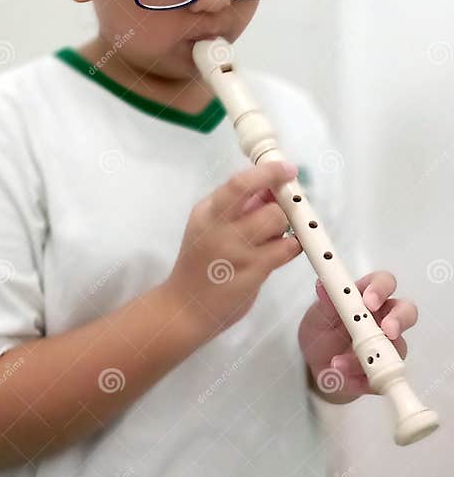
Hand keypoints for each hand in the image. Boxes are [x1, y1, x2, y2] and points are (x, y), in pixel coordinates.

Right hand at [165, 161, 301, 341]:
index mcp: (207, 211)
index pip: (240, 183)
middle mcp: (219, 228)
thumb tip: (270, 188)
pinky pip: (285, 249)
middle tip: (279, 214)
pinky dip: (292, 245)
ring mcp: (236, 251)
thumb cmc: (200, 263)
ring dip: (285, 227)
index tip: (287, 169)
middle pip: (268, 204)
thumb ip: (237, 207)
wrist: (185, 307)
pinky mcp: (252, 273)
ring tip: (274, 237)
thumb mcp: (209, 226)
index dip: (269, 173)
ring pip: (278, 223)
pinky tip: (282, 250)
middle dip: (281, 206)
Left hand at [298, 270, 417, 398]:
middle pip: (406, 311)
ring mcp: (388, 345)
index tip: (369, 301)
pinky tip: (344, 376)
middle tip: (387, 330)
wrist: (315, 362)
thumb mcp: (318, 314)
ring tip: (341, 363)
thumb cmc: (322, 329)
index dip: (381, 289)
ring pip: (398, 348)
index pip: (384, 283)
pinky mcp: (385, 370)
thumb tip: (323, 285)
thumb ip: (325, 301)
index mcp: (367, 296)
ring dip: (371, 356)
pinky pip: (382, 375)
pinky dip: (361, 378)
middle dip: (399, 319)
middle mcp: (383, 318)